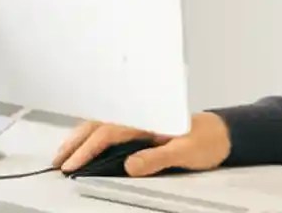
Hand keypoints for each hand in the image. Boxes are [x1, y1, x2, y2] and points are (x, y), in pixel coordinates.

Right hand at [53, 112, 231, 176]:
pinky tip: (85, 144)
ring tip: (63, 153)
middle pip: (100, 124)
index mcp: (149, 118)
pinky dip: (93, 135)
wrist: (225, 133)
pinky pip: (111, 127)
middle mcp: (142, 116)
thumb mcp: (186, 153)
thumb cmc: (208, 140)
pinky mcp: (143, 127)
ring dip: (81, 137)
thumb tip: (130, 166)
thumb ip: (158, 159)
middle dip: (75, 141)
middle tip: (56, 161)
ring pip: (103, 124)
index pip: (109, 132)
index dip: (88, 149)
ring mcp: (142, 120)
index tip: (71, 164)